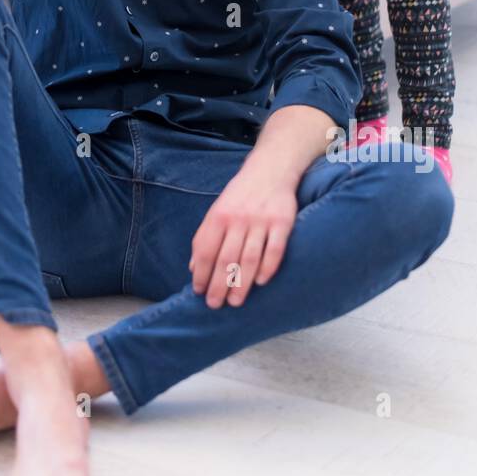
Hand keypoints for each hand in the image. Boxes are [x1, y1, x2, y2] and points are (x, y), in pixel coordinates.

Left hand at [189, 156, 297, 307]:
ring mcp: (261, 220)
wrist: (270, 170)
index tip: (198, 291)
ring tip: (236, 301)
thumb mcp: (217, 211)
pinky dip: (268, 267)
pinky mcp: (282, 222)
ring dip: (241, 283)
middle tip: (215, 305)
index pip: (205, 250)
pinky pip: (275, 249)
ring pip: (250, 258)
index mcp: (218, 216)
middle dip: (218, 285)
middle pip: (226, 258)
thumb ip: (205, 238)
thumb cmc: (240, 195)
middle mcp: (238, 218)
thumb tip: (193, 268)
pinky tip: (260, 282)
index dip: (201, 273)